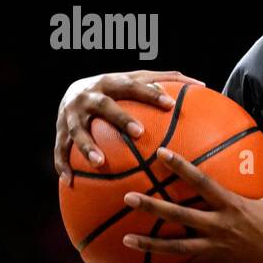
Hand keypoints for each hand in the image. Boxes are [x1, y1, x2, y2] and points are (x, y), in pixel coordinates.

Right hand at [55, 70, 205, 184]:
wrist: (73, 90)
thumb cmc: (117, 89)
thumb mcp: (136, 81)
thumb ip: (167, 80)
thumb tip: (201, 83)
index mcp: (111, 82)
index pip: (132, 85)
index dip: (149, 93)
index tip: (169, 104)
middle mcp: (88, 96)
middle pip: (104, 105)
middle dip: (120, 118)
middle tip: (139, 133)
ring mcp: (71, 114)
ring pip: (78, 130)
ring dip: (87, 146)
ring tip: (100, 163)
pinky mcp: (60, 131)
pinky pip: (60, 150)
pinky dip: (63, 165)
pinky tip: (71, 181)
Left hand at [120, 148, 262, 262]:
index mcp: (232, 204)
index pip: (201, 180)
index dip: (180, 166)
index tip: (160, 154)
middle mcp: (219, 224)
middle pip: (179, 213)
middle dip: (152, 205)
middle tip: (127, 197)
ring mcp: (216, 245)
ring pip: (176, 244)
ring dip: (150, 241)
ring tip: (126, 238)